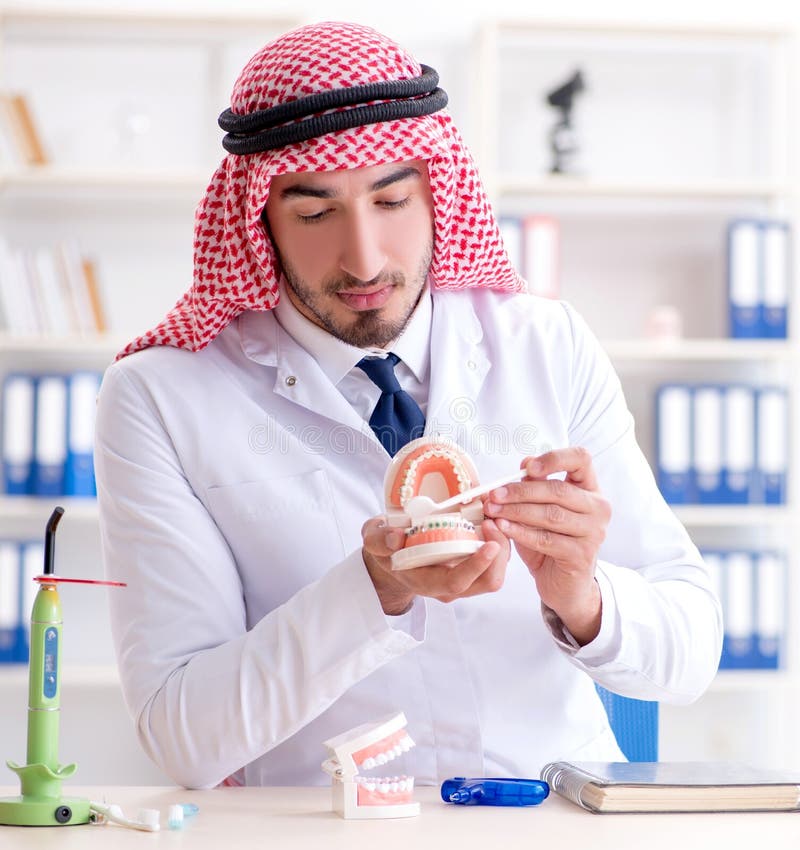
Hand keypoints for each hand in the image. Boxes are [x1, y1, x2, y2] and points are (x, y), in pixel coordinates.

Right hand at [362, 517, 510, 614]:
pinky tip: (491, 521)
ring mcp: (462, 578)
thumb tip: (395, 538)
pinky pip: (494, 561)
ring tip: (494, 518)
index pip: (457, 582)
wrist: (390, 555)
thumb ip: (378, 539)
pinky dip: (499, 542)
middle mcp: (448, 586)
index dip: (476, 566)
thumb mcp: (372, 539)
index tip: (490, 544)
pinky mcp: (470, 567)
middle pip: (487, 581)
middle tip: (494, 522)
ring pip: (495, 573)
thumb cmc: (384, 547)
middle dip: (499, 554)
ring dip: (502, 547)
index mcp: (425, 581)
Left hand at [483, 447, 609, 644]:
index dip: (555, 458)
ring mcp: (593, 532)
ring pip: (551, 515)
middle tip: (494, 494)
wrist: (564, 584)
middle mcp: (598, 508)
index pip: (581, 459)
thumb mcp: (540, 509)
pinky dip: (521, 532)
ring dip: (517, 511)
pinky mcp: (582, 555)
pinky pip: (546, 539)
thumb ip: (535, 486)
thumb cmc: (551, 540)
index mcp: (590, 488)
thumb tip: (524, 464)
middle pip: (559, 490)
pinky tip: (502, 527)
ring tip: (493, 510)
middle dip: (521, 491)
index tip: (528, 467)